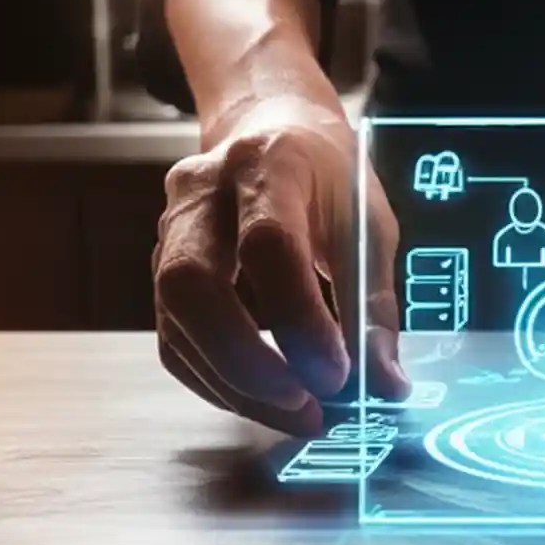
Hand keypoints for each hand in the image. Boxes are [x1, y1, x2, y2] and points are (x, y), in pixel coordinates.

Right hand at [153, 99, 409, 435]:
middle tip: (308, 405)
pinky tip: (263, 399)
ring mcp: (169, 229)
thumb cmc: (329, 179)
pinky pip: (173, 338)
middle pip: (193, 284)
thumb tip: (385, 387)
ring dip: (236, 384)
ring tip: (299, 415)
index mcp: (269, 166)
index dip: (299, 318)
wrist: (270, 129)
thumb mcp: (370, 224)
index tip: (339, 374)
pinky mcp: (159, 267)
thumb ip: (375, 305)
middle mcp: (202, 193)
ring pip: (176, 320)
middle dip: (248, 361)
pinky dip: (217, 380)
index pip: (268, 245)